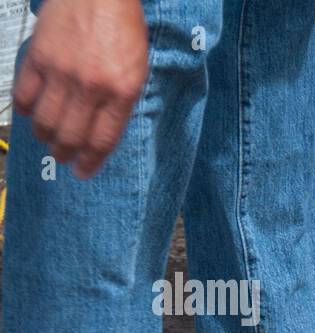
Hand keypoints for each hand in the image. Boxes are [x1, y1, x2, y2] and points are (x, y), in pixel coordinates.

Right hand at [12, 0, 148, 178]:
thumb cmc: (123, 27)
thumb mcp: (138, 70)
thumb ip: (122, 101)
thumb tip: (103, 130)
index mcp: (121, 91)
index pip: (103, 140)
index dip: (91, 162)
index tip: (84, 173)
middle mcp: (90, 86)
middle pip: (71, 136)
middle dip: (66, 154)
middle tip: (63, 159)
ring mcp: (61, 72)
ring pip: (46, 121)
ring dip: (45, 137)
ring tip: (49, 140)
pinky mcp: (39, 57)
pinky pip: (25, 94)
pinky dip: (26, 110)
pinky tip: (31, 114)